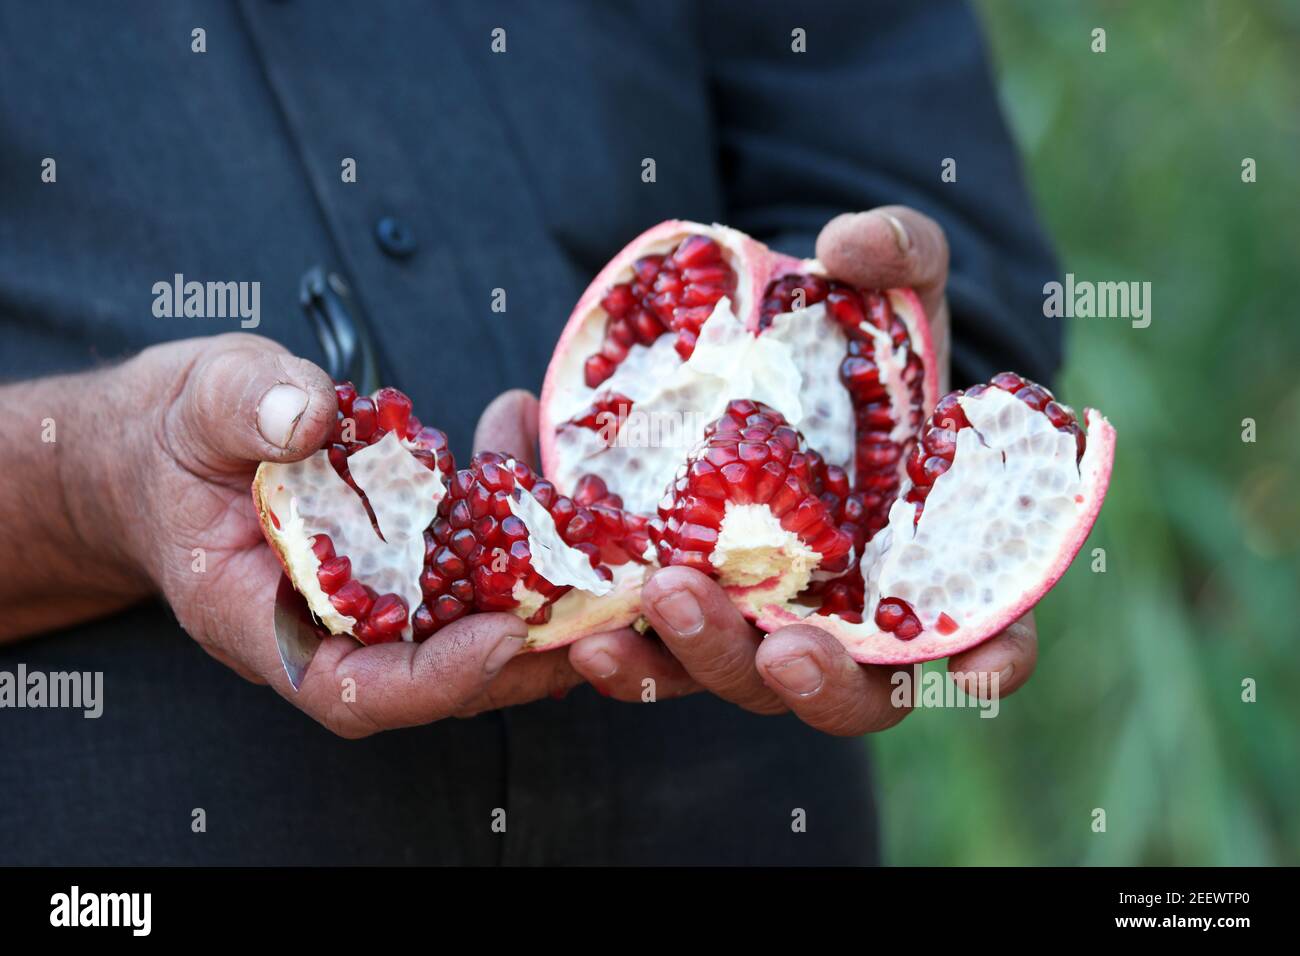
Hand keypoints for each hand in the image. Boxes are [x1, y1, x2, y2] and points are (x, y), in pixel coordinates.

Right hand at [88, 334, 600, 736]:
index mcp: (256, 620)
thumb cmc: (173, 435)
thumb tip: (309, 417)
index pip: (352, 690)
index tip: (501, 637)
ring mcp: (372, 597)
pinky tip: (531, 450)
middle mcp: (326, 627)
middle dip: (525, 650)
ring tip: (595, 533)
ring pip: (467, 622)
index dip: (433, 678)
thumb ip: (245, 408)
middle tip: (598, 601)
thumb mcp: (197, 404)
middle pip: (437, 674)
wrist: (172, 440)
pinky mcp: (402, 560)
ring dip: (537, 586)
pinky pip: (467, 560)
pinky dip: (509, 519)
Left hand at [564, 208, 1037, 732]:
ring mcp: (768, 618)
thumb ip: (896, 257)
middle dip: (822, 682)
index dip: (994, 662)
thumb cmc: (860, 345)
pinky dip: (633, 657)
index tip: (978, 670)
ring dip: (706, 661)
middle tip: (782, 647)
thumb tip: (850, 247)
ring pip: (749, 680)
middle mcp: (853, 612)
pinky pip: (666, 656)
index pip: (989, 633)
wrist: (775, 361)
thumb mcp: (890, 286)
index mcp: (930, 555)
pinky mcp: (694, 607)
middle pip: (854, 689)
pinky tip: (585, 635)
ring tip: (657, 604)